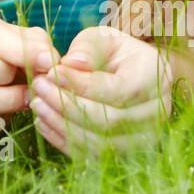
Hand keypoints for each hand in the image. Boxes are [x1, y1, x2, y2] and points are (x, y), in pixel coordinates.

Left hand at [28, 25, 174, 155]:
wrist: (136, 74)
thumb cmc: (117, 53)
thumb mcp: (104, 38)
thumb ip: (88, 48)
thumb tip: (71, 64)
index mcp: (152, 78)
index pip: (116, 90)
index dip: (81, 84)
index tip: (51, 73)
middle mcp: (155, 113)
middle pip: (107, 119)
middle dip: (67, 105)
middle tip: (39, 88)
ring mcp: (144, 137)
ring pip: (99, 142)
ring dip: (62, 125)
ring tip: (37, 104)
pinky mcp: (126, 152)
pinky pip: (93, 154)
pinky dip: (65, 141)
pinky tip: (44, 122)